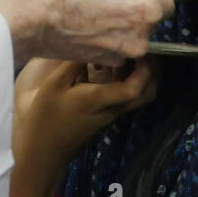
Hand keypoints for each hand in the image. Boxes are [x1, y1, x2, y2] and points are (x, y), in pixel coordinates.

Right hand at [0, 0, 173, 66]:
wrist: (24, 22)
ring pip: (131, 28)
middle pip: (148, 15)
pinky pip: (114, 41)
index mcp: (143, 11)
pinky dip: (105, 28)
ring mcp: (119, 54)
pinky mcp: (101, 61)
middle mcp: (138, 38)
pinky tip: (82, 15)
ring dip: (118, 13)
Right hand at [9, 58, 158, 196]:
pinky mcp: (106, 117)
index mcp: (99, 100)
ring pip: (140, 97)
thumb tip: (90, 43)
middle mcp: (112, 109)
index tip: (140, 50)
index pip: (133, 89)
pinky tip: (113, 67)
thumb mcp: (54, 86)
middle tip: (144, 50)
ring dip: (142, 76)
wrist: (44, 153)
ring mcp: (111, 115)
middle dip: (153, 71)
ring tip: (131, 55)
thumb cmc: (46, 118)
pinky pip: (127, 98)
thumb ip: (73, 64)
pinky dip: (129, 81)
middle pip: (147, 94)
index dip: (144, 70)